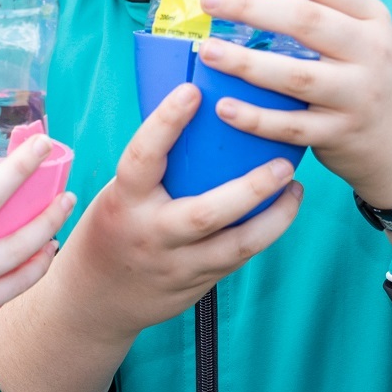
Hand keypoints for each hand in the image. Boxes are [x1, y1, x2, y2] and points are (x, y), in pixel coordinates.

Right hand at [48, 82, 304, 341]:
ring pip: (235, 245)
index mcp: (124, 202)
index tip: (192, 91)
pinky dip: (264, 233)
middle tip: (283, 163)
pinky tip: (281, 210)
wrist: (95, 300)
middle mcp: (151, 234)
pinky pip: (237, 258)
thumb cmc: (111, 230)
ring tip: (295, 188)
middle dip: (251, 188)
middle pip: (205, 213)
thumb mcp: (118, 196)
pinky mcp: (197, 285)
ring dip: (274, 217)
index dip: (166, 122)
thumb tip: (197, 119)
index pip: (142, 157)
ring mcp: (176, 265)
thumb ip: (152, 170)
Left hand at [199, 0, 391, 208]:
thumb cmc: (365, 71)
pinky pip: (292, 126)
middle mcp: (369, 52)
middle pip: (308, 23)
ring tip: (208, 51)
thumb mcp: (354, 24)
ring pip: (297, 76)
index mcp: (371, 17)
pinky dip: (256, 118)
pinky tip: (224, 106)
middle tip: (210, 1)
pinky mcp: (339, 133)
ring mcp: (356, 95)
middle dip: (254, 9)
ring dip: (247, 64)